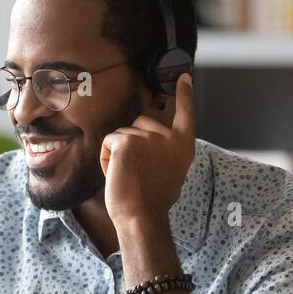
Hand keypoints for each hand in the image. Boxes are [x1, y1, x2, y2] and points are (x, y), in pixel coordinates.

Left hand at [99, 73, 195, 231]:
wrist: (142, 216)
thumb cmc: (153, 201)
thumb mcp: (170, 171)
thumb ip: (164, 151)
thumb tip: (149, 141)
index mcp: (183, 145)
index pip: (186, 113)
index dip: (184, 94)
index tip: (184, 76)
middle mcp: (169, 137)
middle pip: (141, 121)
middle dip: (132, 141)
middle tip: (137, 171)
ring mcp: (148, 137)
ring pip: (122, 134)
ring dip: (117, 153)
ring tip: (128, 176)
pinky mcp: (127, 141)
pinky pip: (109, 141)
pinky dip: (106, 158)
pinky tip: (116, 174)